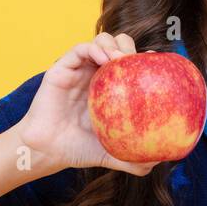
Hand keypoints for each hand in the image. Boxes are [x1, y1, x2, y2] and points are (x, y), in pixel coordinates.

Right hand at [16, 32, 159, 176]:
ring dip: (114, 45)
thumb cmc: (78, 148)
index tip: (158, 65)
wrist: (48, 152)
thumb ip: (132, 160)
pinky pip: (79, 49)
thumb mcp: (111, 153)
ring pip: (101, 41)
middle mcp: (97, 75)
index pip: (132, 63)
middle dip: (130, 48)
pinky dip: (94, 48)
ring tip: (121, 60)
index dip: (145, 60)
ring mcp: (80, 70)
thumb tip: (155, 164)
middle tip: (136, 63)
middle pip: (119, 45)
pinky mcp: (62, 69)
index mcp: (112, 89)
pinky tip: (104, 58)